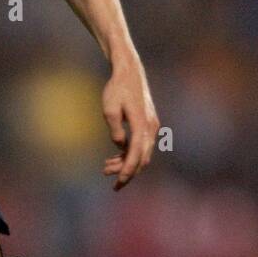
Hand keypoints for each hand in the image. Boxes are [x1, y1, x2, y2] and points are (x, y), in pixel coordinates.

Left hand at [102, 56, 159, 189]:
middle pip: (141, 158)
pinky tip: (115, 157)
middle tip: (107, 176)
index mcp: (142, 125)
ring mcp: (151, 126)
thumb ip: (115, 130)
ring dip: (126, 162)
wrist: (130, 72)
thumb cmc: (117, 89)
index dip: (127, 171)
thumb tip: (120, 146)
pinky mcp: (148, 124)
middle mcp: (150, 128)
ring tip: (106, 167)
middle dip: (126, 171)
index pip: (136, 155)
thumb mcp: (109, 109)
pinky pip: (141, 145)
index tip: (117, 183)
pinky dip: (129, 153)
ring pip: (141, 153)